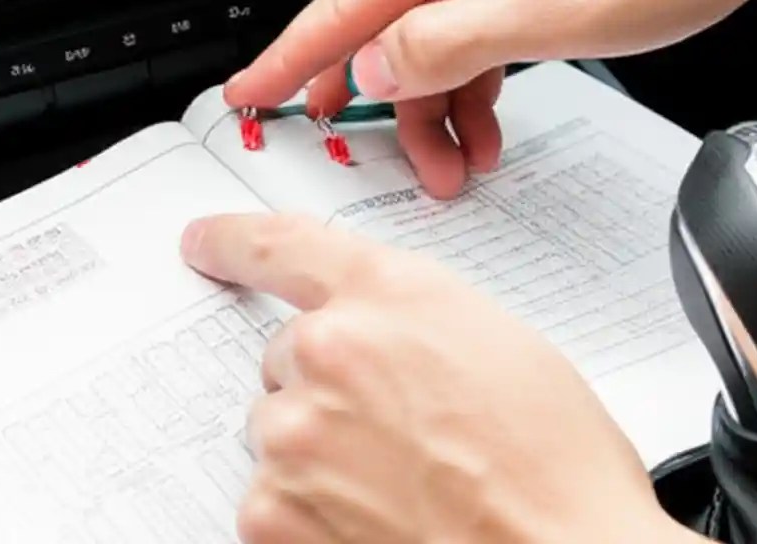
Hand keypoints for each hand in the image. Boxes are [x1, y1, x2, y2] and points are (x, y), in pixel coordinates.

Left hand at [180, 213, 704, 543]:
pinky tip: (373, 519)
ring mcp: (294, 434)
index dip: (232, 240)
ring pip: (278, 430)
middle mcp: (328, 351)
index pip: (280, 244)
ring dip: (317, 451)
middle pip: (286, 358)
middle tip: (397, 429)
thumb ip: (409, 318)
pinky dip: (306, 512)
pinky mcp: (273, 511)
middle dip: (327, 387)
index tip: (203, 242)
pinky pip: (268, 496)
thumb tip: (367, 334)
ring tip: (399, 482)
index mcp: (385, 293)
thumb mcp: (495, 342)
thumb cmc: (552, 464)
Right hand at [222, 0, 756, 197]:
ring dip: (444, 98)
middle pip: (390, 20)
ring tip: (463, 159)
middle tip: (397, 161)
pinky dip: (477, 70)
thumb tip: (377, 68)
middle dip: (394, 103)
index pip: (347, 0)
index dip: (293, 60)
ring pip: (434, 27)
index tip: (249, 94)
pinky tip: (488, 119)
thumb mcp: (557, 17)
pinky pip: (475, 14)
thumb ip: (448, 46)